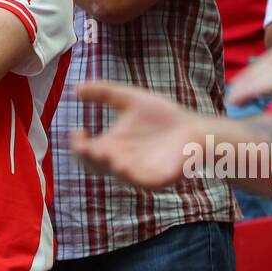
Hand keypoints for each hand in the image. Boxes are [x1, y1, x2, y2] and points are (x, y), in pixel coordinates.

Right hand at [69, 81, 210, 190]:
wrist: (196, 128)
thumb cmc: (164, 116)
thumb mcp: (129, 99)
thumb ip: (104, 92)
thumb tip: (75, 89)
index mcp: (111, 145)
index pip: (86, 151)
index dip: (78, 144)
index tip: (78, 131)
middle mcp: (120, 161)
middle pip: (95, 165)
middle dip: (88, 157)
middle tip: (84, 146)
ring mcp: (137, 172)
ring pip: (115, 174)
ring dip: (107, 165)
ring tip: (103, 152)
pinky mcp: (156, 179)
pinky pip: (140, 181)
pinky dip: (130, 175)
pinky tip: (123, 164)